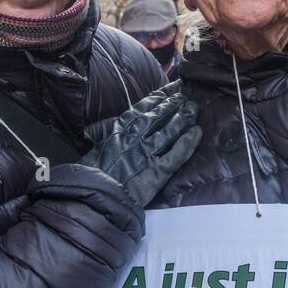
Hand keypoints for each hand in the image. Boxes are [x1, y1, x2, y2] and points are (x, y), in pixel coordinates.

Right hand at [80, 92, 200, 207]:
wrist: (90, 198)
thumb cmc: (89, 176)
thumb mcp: (93, 150)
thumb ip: (104, 137)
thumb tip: (110, 127)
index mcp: (118, 131)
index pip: (142, 108)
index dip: (158, 97)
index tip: (171, 88)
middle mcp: (133, 138)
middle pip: (158, 116)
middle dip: (174, 104)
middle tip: (187, 97)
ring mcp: (145, 154)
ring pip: (168, 131)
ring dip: (183, 119)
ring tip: (194, 109)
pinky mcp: (155, 173)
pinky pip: (175, 156)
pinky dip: (187, 144)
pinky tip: (197, 133)